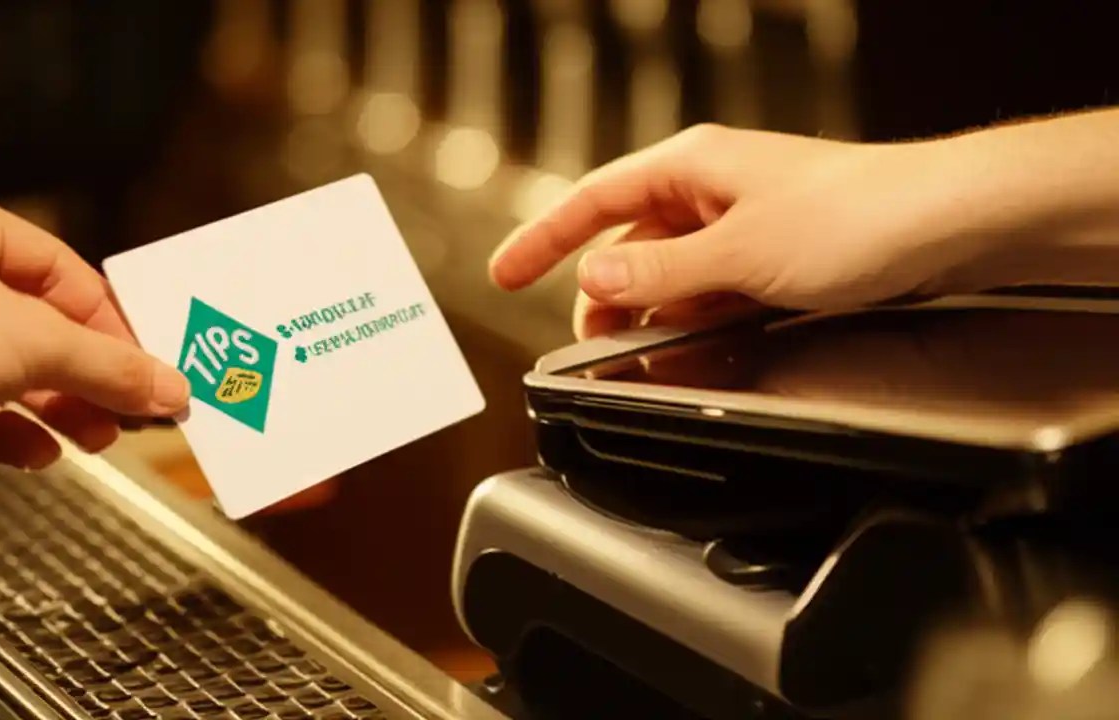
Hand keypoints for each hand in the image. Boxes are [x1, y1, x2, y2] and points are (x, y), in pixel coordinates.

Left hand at [0, 185, 189, 467]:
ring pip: (4, 371)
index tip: (151, 371)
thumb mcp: (31, 343)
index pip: (68, 276)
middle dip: (88, 376)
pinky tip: (40, 454)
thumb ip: (110, 367)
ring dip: (55, 408)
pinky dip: (7, 431)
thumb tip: (171, 389)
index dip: (115, 328)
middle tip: (129, 411)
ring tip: (95, 438)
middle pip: (40, 328)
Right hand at [489, 112, 1118, 338]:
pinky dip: (693, 313)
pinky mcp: (773, 257)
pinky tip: (692, 338)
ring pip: (669, 271)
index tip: (504, 271)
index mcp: (691, 167)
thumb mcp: (739, 253)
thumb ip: (659, 274)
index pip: (592, 200)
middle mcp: (711, 191)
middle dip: (603, 291)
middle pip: (628, 242)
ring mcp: (742, 224)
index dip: (542, 238)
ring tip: (639, 347)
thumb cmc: (857, 215)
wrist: (946, 226)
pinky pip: (710, 287)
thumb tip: (592, 282)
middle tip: (589, 338)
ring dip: (650, 308)